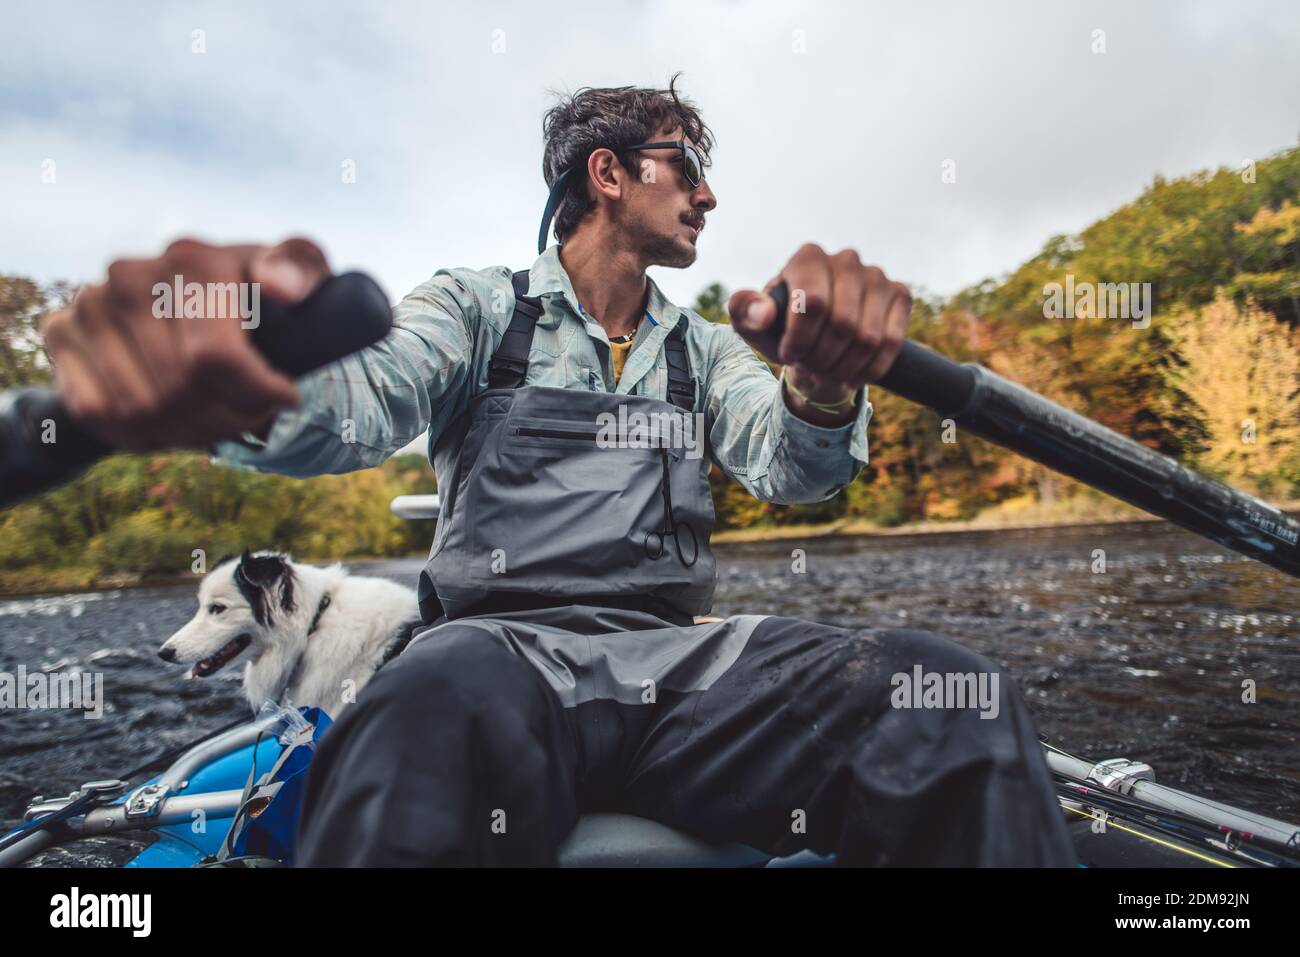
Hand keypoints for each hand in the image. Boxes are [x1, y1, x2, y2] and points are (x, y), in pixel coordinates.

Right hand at [39, 238, 329, 451]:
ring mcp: (89, 302)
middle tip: (254, 416)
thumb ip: (300, 270)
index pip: (215, 358)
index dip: (257, 394)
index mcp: (190, 258)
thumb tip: (278, 287)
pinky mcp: (61, 331)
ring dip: (190, 432)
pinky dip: (141, 435)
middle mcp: (129, 274)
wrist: (200, 294)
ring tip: (221, 420)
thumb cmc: (262, 292)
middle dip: (229, 418)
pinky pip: (97, 412)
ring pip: (139, 409)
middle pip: (178, 390)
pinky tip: (175, 424)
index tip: (286, 396)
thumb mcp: (298, 274)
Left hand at [726, 244, 912, 412]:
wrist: (816, 341)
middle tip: (810, 367)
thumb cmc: (781, 329)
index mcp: (808, 257)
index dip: (800, 340)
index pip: (812, 303)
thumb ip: (746, 312)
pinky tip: (853, 374)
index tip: (789, 355)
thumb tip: (763, 312)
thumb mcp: (754, 324)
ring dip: (844, 367)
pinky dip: (870, 369)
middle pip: (841, 324)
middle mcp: (846, 258)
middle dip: (821, 358)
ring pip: (867, 337)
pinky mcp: (900, 295)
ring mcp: (877, 275)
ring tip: (827, 371)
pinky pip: (891, 342)